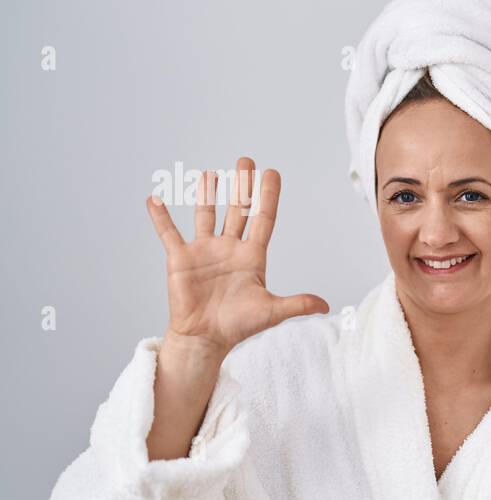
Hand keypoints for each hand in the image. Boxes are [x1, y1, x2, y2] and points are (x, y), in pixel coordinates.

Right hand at [146, 156, 327, 358]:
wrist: (206, 338)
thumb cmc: (238, 325)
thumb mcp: (271, 311)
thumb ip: (297, 304)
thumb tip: (327, 306)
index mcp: (252, 256)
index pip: (263, 219)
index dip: (268, 197)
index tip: (272, 173)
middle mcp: (229, 248)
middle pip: (238, 210)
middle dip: (242, 186)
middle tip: (246, 160)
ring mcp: (204, 251)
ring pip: (206, 215)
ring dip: (207, 194)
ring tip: (210, 174)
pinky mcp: (180, 259)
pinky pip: (169, 233)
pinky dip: (161, 217)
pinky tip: (154, 199)